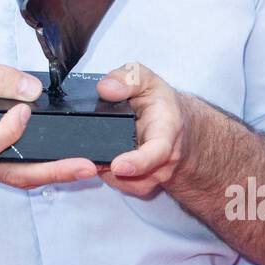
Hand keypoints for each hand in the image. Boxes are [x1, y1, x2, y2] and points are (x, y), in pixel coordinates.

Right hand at [0, 50, 98, 189]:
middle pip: (12, 173)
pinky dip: (43, 170)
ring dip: (54, 175)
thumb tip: (33, 89)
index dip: (9, 130)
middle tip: (86, 166)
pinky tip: (66, 164)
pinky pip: (16, 172)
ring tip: (87, 168)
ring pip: (18, 177)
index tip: (25, 107)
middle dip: (52, 171)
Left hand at [95, 62, 188, 197]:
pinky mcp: (143, 182)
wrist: (175, 123)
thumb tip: (105, 89)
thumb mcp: (145, 79)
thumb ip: (127, 78)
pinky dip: (107, 176)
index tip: (118, 166)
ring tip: (94, 154)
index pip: (158, 151)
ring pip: (128, 184)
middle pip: (140, 176)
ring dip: (107, 173)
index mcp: (167, 129)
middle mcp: (165, 158)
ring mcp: (155, 174)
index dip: (139, 162)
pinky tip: (100, 160)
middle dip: (112, 170)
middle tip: (89, 159)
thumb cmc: (159, 102)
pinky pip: (123, 186)